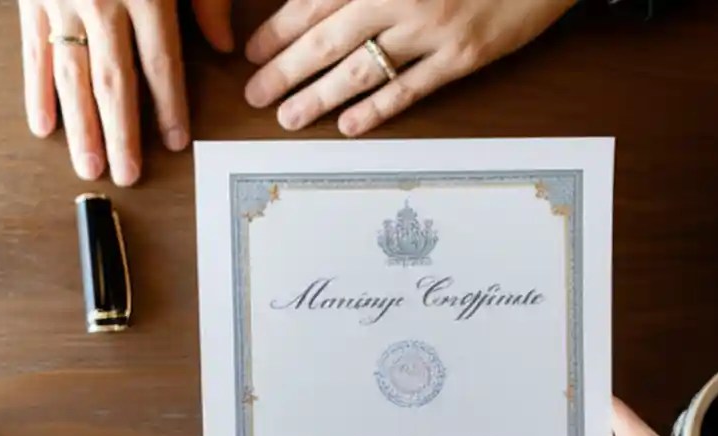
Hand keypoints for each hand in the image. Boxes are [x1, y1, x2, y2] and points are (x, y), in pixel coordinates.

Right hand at [18, 0, 233, 185]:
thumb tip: (225, 46)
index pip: (161, 62)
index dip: (170, 107)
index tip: (176, 143)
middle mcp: (101, 0)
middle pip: (114, 81)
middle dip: (121, 134)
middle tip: (127, 175)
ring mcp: (60, 1)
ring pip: (71, 75)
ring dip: (80, 126)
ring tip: (88, 165)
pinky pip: (31, 52)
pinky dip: (36, 92)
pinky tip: (44, 127)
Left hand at [243, 0, 577, 135]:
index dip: (280, 28)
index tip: (253, 51)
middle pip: (328, 39)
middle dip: (285, 70)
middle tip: (255, 94)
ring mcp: (434, 30)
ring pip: (362, 69)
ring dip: (319, 96)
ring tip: (289, 117)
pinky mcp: (465, 57)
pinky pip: (410, 89)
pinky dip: (377, 109)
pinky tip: (348, 125)